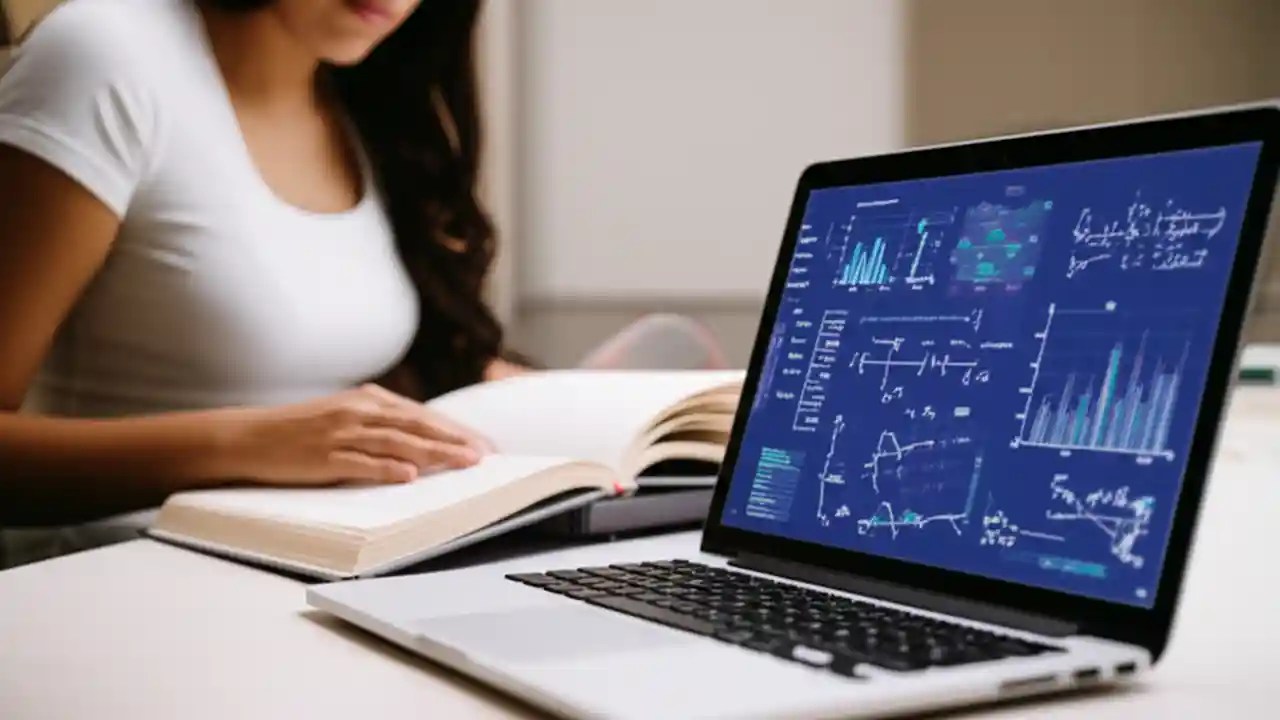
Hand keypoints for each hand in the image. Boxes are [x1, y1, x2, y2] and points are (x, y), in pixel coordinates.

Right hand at [224, 384, 486, 485]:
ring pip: (397, 442)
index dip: (456, 430)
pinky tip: (409, 476)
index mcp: (368, 400)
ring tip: (462, 463)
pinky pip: (361, 462)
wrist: (250, 437)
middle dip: (454, 440)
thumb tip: (423, 440)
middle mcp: (359, 411)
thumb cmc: (301, 431)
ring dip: (434, 452)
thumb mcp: (345, 416)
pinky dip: (386, 468)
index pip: (422, 415)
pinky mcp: (324, 456)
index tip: (484, 445)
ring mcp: (341, 433)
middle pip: (417, 425)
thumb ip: (381, 424)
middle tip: (484, 455)